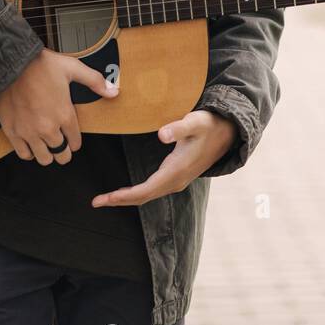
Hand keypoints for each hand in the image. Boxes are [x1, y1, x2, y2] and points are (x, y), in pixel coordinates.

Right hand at [0, 49, 118, 165]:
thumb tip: (114, 91)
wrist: (9, 64)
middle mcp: (48, 128)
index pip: (75, 142)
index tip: (72, 138)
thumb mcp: (72, 68)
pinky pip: (24, 154)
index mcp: (65, 114)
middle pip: (61, 154)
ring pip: (43, 158)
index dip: (76, 142)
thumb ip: (94, 81)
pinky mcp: (12, 132)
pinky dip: (28, 152)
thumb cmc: (40, 65)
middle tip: (61, 144)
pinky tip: (31, 144)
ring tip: (46, 145)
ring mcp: (29, 132)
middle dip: (64, 151)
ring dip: (47, 154)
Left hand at [92, 109, 236, 207]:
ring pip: (147, 195)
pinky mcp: (177, 176)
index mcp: (176, 171)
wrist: (228, 133)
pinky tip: (126, 190)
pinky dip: (136, 192)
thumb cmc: (209, 125)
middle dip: (119, 200)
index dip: (123, 196)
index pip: (144, 190)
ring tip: (106, 198)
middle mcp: (175, 181)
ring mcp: (177, 180)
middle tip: (96, 202)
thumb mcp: (195, 122)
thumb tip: (161, 134)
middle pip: (143, 197)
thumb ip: (178, 127)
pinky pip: (152, 190)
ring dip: (126, 198)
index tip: (104, 199)